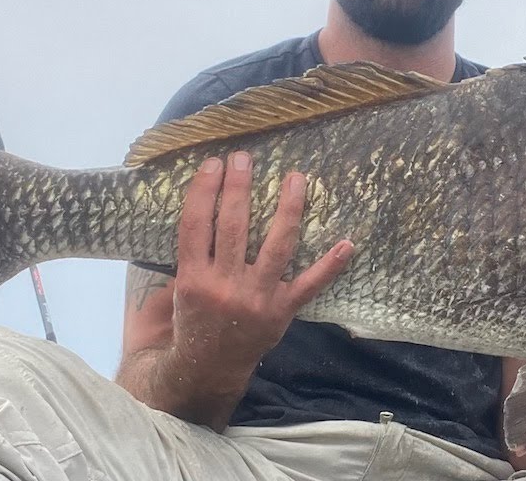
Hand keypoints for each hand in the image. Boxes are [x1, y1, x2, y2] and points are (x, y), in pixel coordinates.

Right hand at [168, 151, 352, 426]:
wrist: (207, 369)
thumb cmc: (193, 320)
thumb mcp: (178, 289)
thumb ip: (188, 254)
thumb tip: (199, 206)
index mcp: (193, 278)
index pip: (195, 224)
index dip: (203, 190)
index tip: (213, 163)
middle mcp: (224, 286)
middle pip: (233, 226)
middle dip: (239, 187)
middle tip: (245, 157)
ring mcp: (256, 298)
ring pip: (276, 245)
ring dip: (288, 208)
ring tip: (295, 178)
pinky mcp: (282, 311)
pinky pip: (309, 285)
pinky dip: (330, 266)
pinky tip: (347, 244)